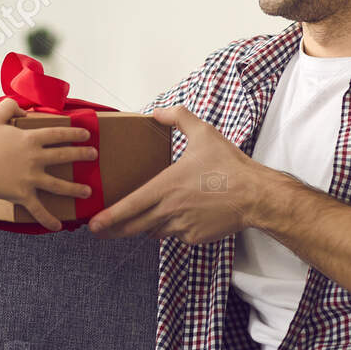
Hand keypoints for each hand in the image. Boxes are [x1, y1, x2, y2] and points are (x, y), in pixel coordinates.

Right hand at [0, 98, 96, 231]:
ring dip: (75, 188)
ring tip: (88, 191)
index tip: (86, 135)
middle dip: (82, 155)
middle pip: (64, 156)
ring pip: (59, 185)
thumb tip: (23, 110)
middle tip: (94, 155)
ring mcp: (31, 178)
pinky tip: (58, 227)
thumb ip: (9, 106)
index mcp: (30, 139)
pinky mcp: (23, 194)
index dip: (74, 134)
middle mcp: (35, 158)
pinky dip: (48, 219)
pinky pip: (38, 210)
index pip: (58, 134)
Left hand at [87, 105, 260, 242]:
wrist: (256, 195)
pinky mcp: (195, 238)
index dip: (109, 217)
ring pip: (155, 231)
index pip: (129, 206)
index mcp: (165, 187)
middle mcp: (169, 210)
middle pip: (133, 227)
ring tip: (150, 215)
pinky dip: (175, 228)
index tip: (94, 224)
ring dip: (149, 225)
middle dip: (114, 230)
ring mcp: (182, 227)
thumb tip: (157, 112)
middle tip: (100, 231)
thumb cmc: (229, 165)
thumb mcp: (203, 133)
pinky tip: (185, 215)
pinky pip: (176, 235)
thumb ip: (178, 118)